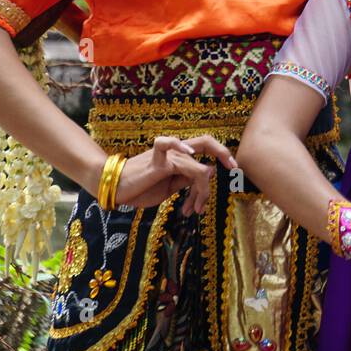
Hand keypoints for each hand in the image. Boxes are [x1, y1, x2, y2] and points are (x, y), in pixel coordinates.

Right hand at [112, 135, 237, 214]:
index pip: (206, 151)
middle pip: (207, 141)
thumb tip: (208, 174)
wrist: (115, 189)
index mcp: (181, 158)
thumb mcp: (170, 187)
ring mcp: (168, 156)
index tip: (234, 171)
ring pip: (198, 169)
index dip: (222, 157)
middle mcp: (176, 153)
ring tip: (194, 209)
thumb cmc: (141, 188)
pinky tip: (190, 156)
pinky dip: (181, 147)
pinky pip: (169, 145)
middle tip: (234, 168)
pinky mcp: (158, 162)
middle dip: (224, 153)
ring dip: (202, 192)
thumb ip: (187, 180)